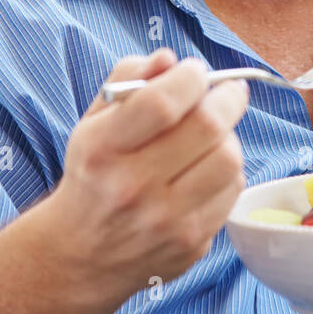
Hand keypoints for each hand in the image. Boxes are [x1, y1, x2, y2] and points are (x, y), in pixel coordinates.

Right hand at [44, 48, 248, 303]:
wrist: (81, 254)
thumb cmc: (93, 175)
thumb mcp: (93, 122)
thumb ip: (128, 79)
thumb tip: (169, 59)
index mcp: (102, 150)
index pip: (161, 103)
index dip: (190, 77)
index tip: (194, 71)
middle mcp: (132, 188)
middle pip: (207, 128)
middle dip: (226, 98)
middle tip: (226, 91)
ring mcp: (165, 222)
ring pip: (228, 159)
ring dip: (229, 135)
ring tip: (215, 131)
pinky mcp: (191, 244)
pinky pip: (232, 191)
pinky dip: (227, 169)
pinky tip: (208, 166)